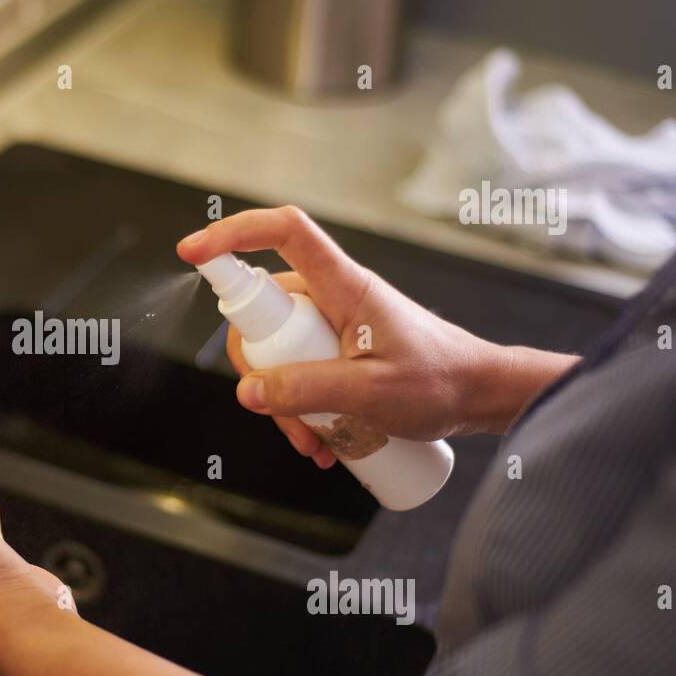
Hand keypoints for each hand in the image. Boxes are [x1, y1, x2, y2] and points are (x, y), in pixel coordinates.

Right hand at [177, 206, 576, 461]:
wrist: (482, 396)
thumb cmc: (442, 382)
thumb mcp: (371, 393)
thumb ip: (307, 390)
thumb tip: (248, 392)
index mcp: (344, 285)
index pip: (284, 232)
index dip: (234, 233)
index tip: (193, 253)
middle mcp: (334, 296)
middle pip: (266, 313)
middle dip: (262, 373)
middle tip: (287, 421)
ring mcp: (335, 322)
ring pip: (279, 351)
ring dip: (283, 401)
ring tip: (314, 443)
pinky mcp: (339, 348)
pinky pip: (298, 369)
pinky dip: (299, 406)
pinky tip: (321, 443)